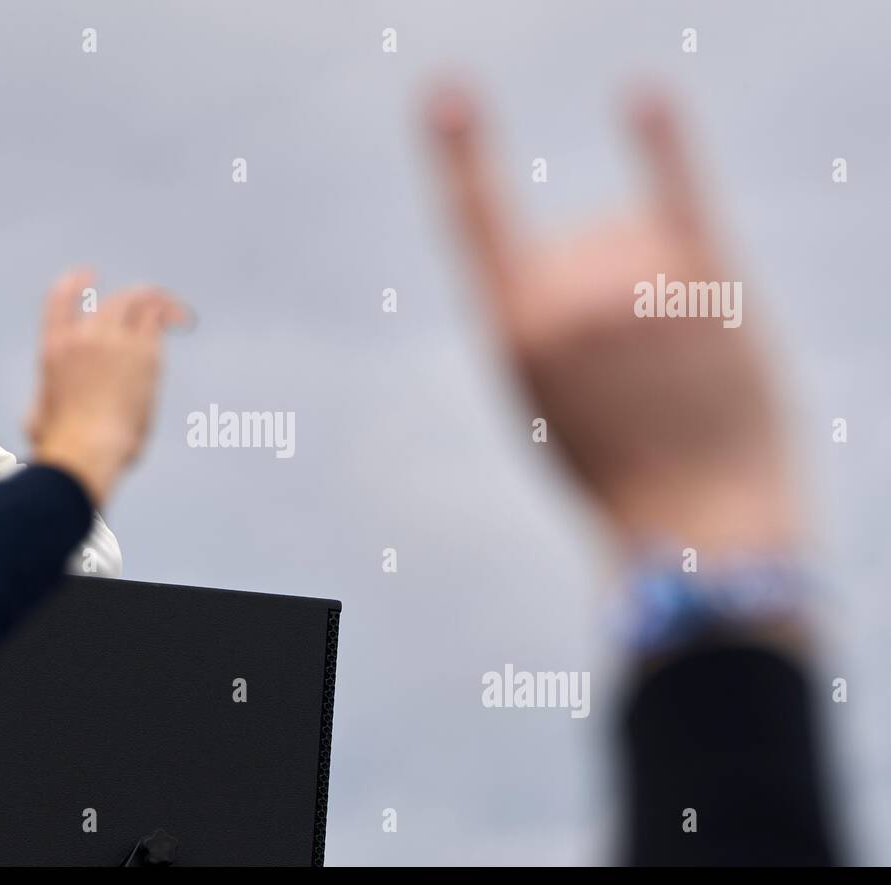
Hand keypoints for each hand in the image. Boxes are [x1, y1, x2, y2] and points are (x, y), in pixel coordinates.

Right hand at [25, 270, 185, 505]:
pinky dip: (169, 314)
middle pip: (111, 302)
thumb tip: (39, 414)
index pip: (60, 297)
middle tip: (145, 302)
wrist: (86, 449)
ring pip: (137, 302)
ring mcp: (115, 341)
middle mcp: (84, 336)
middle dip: (128, 300)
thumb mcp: (37, 417)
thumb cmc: (60, 445)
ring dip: (154, 300)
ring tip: (171, 307)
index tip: (87, 274)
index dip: (75, 281)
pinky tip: (181, 318)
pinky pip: (157, 321)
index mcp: (54, 347)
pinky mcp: (145, 354)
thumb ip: (43, 403)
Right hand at [427, 86, 796, 558]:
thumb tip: (606, 238)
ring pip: (639, 234)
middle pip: (585, 238)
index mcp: (513, 332)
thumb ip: (546, 320)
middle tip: (637, 376)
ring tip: (677, 365)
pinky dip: (662, 144)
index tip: (445, 89)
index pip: (476, 222)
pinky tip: (642, 97)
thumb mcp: (546, 402)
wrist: (703, 524)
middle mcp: (568, 295)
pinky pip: (681, 192)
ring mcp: (639, 283)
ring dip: (658, 284)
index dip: (459, 152)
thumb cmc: (620, 472)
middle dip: (607, 291)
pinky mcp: (710, 280)